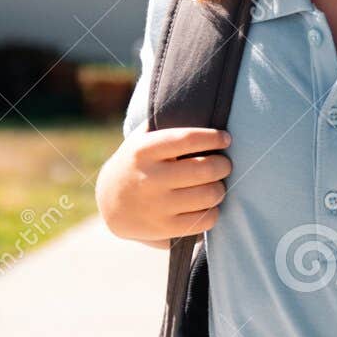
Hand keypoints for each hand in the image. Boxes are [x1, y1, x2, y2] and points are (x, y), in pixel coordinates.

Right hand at [96, 126, 231, 245]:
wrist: (110, 203)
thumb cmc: (138, 162)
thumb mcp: (141, 139)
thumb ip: (165, 122)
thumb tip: (203, 107)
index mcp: (144, 151)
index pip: (187, 139)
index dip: (213, 138)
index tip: (225, 138)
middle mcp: (149, 178)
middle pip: (205, 169)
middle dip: (223, 165)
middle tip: (224, 164)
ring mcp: (156, 206)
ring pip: (209, 195)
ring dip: (220, 188)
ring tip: (216, 184)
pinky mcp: (164, 228)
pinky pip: (205, 220)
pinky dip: (214, 211)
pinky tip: (207, 204)